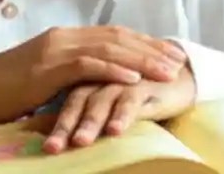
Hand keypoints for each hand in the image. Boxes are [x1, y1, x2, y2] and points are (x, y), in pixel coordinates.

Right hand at [0, 26, 187, 125]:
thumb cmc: (2, 91)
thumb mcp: (43, 79)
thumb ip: (69, 76)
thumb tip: (95, 86)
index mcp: (65, 38)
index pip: (114, 35)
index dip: (144, 44)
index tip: (169, 54)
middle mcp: (64, 37)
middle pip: (118, 38)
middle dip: (152, 49)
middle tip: (180, 61)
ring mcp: (55, 50)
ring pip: (108, 49)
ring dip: (142, 60)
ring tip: (167, 71)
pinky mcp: (45, 68)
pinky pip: (86, 66)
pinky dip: (113, 71)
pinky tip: (133, 80)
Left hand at [43, 62, 195, 153]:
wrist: (181, 75)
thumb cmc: (138, 92)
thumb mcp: (110, 100)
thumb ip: (88, 110)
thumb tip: (60, 136)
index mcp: (89, 77)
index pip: (65, 99)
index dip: (52, 123)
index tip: (43, 149)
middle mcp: (103, 78)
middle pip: (78, 100)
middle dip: (65, 126)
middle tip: (53, 149)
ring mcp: (124, 80)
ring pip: (102, 101)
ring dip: (90, 122)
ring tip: (80, 143)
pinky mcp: (145, 85)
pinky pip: (131, 101)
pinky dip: (122, 115)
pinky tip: (115, 131)